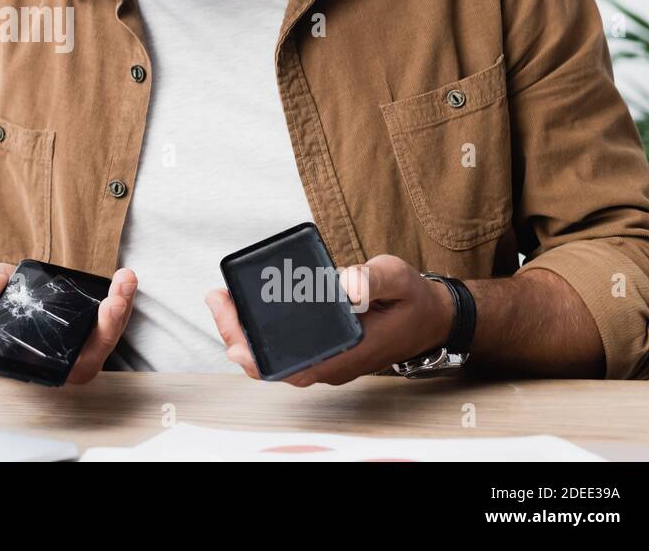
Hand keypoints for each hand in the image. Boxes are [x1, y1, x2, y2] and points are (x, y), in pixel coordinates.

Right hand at [0, 262, 137, 383]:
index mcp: (34, 363)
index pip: (72, 364)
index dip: (91, 345)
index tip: (104, 312)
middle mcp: (59, 360)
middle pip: (97, 350)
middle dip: (113, 322)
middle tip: (118, 294)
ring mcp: (74, 343)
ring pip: (107, 335)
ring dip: (121, 306)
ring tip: (126, 277)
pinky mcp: (81, 324)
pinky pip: (106, 319)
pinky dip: (117, 299)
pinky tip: (124, 278)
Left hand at [204, 254, 453, 385]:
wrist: (431, 316)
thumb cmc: (411, 299)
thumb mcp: (397, 278)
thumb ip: (372, 279)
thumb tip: (344, 285)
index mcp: (348, 353)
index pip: (293, 368)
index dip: (258, 359)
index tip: (232, 340)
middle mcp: (332, 364)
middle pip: (273, 365)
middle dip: (237, 336)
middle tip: (217, 300)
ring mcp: (326, 360)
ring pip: (274, 358)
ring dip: (245, 333)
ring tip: (222, 300)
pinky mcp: (322, 349)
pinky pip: (283, 349)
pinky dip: (260, 332)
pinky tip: (244, 308)